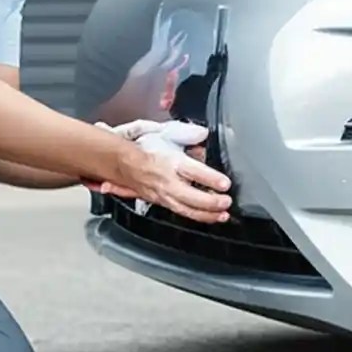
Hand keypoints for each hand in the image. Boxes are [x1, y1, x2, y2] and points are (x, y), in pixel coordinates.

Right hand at [86, 121, 231, 223]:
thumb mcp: (166, 135)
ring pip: (187, 210)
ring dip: (207, 215)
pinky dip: (197, 216)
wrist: (125, 163)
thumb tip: (203, 134)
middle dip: (211, 202)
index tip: (225, 183)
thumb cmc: (146, 150)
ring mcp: (164, 195)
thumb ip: (187, 135)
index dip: (211, 179)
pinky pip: (182, 212)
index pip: (194, 172)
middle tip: (227, 201)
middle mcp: (168, 181)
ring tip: (223, 215)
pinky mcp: (163, 203)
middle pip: (192, 197)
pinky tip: (209, 217)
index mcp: (171, 162)